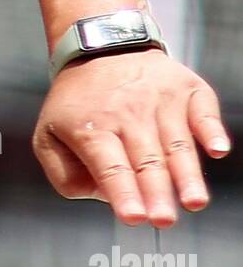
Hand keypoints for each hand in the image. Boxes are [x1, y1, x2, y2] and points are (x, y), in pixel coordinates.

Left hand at [32, 47, 230, 225]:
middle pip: (145, 160)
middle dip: (156, 192)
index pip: (109, 167)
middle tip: (163, 219)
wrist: (100, 47)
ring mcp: (159, 99)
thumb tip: (102, 197)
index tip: (134, 217)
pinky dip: (211, 130)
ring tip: (194, 200)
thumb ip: (65, 175)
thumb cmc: (78, 104)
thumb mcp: (49, 135)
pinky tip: (217, 148)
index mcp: (92, 128)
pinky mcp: (186, 89)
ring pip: (176, 143)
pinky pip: (203, 111)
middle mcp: (127, 113)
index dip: (122, 192)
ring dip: (186, 173)